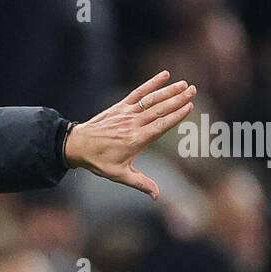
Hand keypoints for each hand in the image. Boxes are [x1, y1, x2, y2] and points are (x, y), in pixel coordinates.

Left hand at [63, 71, 196, 200]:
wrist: (77, 146)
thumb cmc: (99, 162)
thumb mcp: (119, 175)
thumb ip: (140, 183)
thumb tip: (157, 196)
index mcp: (136, 140)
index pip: (161, 125)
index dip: (176, 115)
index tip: (189, 106)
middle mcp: (133, 124)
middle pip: (159, 109)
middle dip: (177, 99)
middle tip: (193, 90)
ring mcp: (126, 113)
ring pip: (151, 100)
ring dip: (168, 91)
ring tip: (184, 84)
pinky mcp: (120, 107)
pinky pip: (138, 93)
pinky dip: (151, 84)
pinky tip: (163, 75)